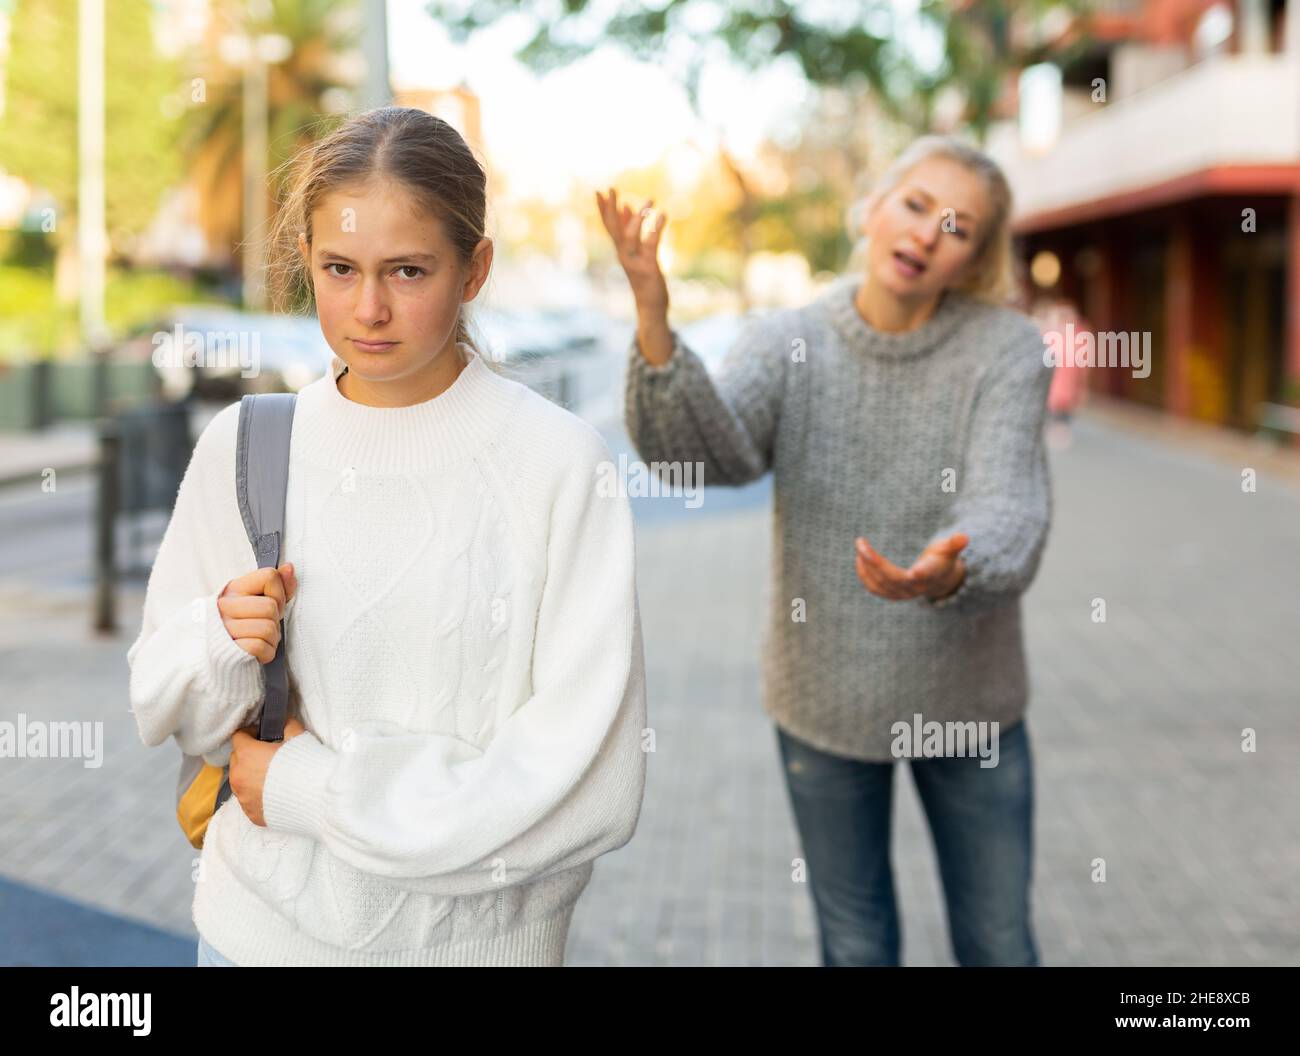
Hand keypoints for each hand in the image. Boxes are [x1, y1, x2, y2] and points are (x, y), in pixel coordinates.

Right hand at [218, 562, 296, 663]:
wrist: (220, 657)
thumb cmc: (243, 626)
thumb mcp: (257, 601)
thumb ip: (277, 585)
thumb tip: (290, 567)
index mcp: (233, 589)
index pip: (269, 577)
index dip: (278, 594)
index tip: (269, 605)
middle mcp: (224, 606)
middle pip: (270, 606)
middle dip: (274, 620)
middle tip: (263, 626)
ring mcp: (224, 628)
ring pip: (268, 628)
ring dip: (271, 639)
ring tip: (258, 639)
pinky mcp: (229, 650)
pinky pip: (260, 647)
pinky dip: (266, 653)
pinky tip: (256, 651)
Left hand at [229, 716, 307, 826]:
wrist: (317, 799)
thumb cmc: (306, 765)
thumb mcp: (298, 736)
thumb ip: (287, 725)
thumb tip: (284, 722)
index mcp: (247, 754)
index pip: (238, 736)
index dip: (251, 733)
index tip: (262, 736)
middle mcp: (239, 777)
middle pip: (236, 759)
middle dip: (248, 755)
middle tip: (268, 755)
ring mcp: (243, 798)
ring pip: (240, 781)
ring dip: (250, 776)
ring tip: (271, 776)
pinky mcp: (252, 814)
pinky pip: (248, 800)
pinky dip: (257, 795)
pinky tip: (274, 793)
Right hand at [595, 187, 669, 315]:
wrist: (650, 304)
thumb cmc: (644, 276)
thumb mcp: (637, 250)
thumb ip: (631, 229)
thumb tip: (627, 207)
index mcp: (621, 250)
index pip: (609, 227)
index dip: (604, 209)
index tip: (599, 191)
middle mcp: (624, 255)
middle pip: (613, 230)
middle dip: (610, 209)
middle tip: (610, 189)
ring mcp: (634, 262)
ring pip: (630, 237)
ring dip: (638, 218)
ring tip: (650, 199)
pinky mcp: (648, 268)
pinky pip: (651, 246)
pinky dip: (656, 229)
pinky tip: (663, 215)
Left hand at [854, 533, 967, 601]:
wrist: (938, 581)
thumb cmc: (943, 559)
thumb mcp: (949, 550)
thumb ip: (955, 543)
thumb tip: (965, 536)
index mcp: (931, 575)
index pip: (926, 575)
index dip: (922, 573)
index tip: (915, 571)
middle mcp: (916, 588)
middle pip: (893, 578)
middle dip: (875, 561)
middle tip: (860, 543)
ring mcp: (903, 594)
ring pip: (880, 584)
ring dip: (866, 566)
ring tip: (860, 546)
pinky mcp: (892, 595)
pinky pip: (874, 588)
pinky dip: (864, 575)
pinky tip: (859, 559)